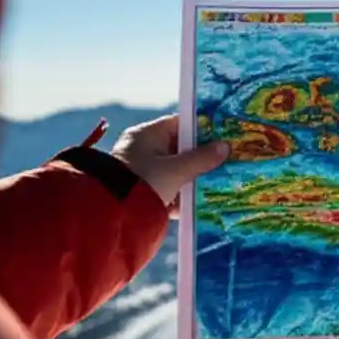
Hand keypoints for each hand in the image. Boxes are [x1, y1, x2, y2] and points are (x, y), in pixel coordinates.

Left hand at [110, 114, 227, 213]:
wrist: (112, 213)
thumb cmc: (145, 182)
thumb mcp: (177, 170)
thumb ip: (202, 158)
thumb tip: (225, 147)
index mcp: (147, 134)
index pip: (180, 124)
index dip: (203, 130)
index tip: (223, 137)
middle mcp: (142, 149)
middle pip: (179, 149)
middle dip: (201, 157)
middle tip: (225, 161)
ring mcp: (140, 170)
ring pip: (174, 170)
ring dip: (193, 178)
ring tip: (218, 183)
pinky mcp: (141, 191)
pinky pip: (167, 188)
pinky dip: (181, 194)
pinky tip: (201, 202)